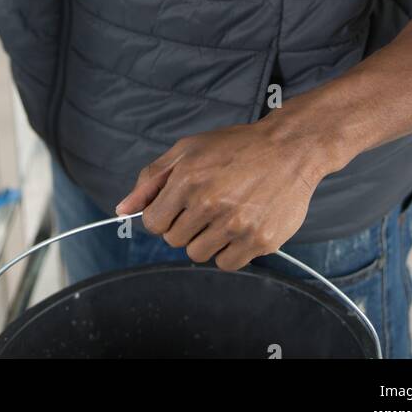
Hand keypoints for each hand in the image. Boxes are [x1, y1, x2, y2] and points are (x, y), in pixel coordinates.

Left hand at [115, 104, 332, 271]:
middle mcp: (210, 203)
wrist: (289, 149)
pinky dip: (229, 251)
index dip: (162, 216)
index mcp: (188, 179)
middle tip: (206, 205)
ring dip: (206, 239)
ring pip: (199, 255)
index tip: (177, 207)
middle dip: (184, 226)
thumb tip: (122, 209)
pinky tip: (239, 227)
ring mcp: (236, 225)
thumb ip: (151, 179)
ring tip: (224, 214)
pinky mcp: (259, 240)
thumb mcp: (188, 150)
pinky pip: (227, 264)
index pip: (153, 223)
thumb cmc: (236, 147)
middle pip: (175, 241)